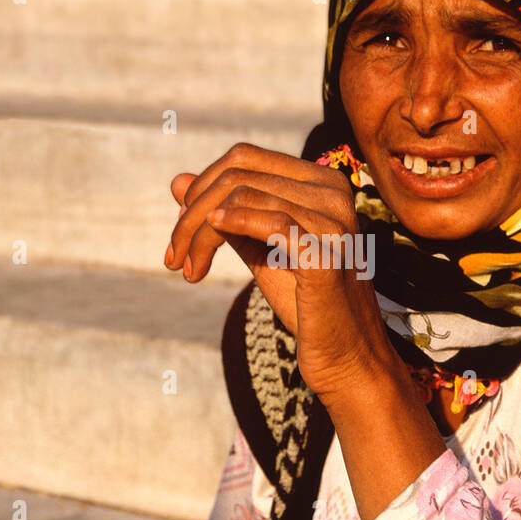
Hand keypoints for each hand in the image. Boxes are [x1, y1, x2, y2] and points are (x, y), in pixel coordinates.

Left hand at [164, 142, 395, 401]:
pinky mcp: (328, 254)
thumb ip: (226, 215)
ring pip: (244, 196)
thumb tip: (177, 181)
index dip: (201, 186)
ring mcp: (335, 221)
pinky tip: (205, 250)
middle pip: (238, 175)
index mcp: (322, 183)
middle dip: (193, 212)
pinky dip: (231, 226)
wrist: (347, 361)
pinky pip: (271, 222)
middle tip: (173, 256)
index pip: (244, 158)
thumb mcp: (261, 252)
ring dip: (199, 232)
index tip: (181, 229)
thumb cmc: (307, 307)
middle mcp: (334, 193)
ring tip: (186, 268)